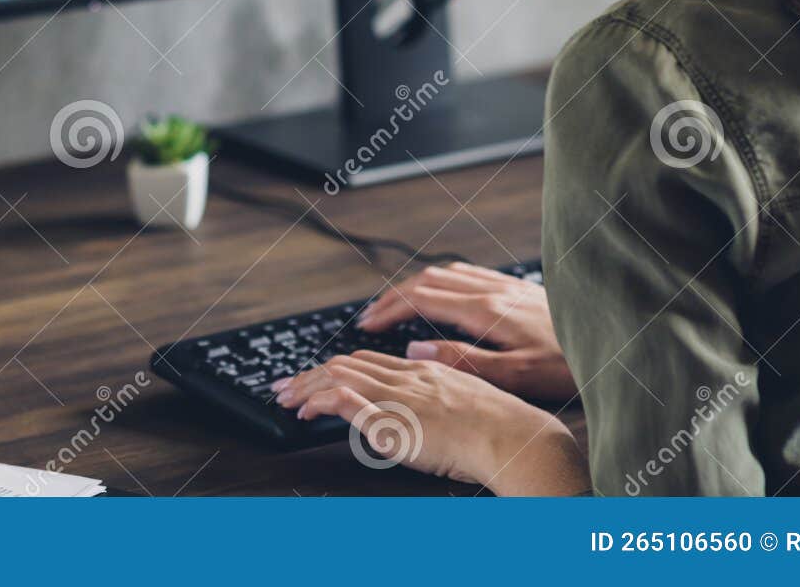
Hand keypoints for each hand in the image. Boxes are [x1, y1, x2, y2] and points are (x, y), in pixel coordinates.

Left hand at [272, 351, 588, 494]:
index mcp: (426, 371)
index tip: (317, 377)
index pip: (369, 361)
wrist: (514, 438)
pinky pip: (346, 400)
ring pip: (340, 376)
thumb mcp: (465, 405)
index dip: (338, 368)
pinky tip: (306, 409)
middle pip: (347, 364)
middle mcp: (409, 376)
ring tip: (286, 398)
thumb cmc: (502, 431)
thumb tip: (418, 408)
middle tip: (285, 386)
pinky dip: (321, 401)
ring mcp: (400, 394)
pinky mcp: (393, 417)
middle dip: (311, 374)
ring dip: (307, 386)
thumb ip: (438, 400)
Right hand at [356, 262, 576, 401]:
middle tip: (371, 316)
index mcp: (486, 310)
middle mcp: (493, 289)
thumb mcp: (514, 375)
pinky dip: (443, 280)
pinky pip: (469, 273)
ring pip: (447, 273)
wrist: (612, 342)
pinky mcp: (519, 288)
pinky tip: (444, 292)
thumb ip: (463, 361)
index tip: (367, 324)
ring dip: (416, 285)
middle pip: (428, 280)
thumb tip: (417, 349)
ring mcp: (506, 285)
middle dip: (394, 296)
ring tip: (398, 304)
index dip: (389, 310)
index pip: (422, 299)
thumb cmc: (569, 365)